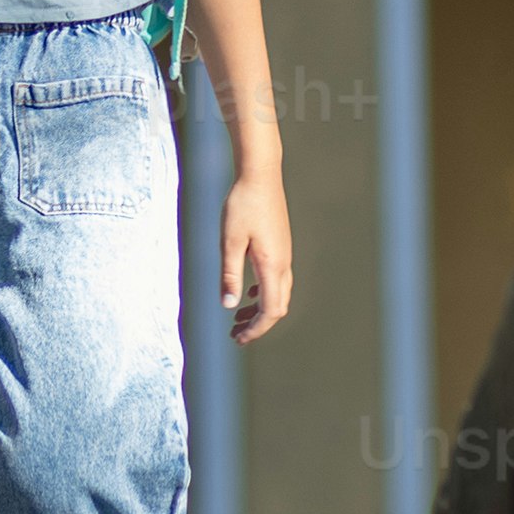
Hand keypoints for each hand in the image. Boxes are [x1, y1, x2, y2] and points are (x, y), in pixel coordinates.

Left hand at [224, 158, 293, 341]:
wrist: (261, 175)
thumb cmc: (242, 205)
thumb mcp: (229, 241)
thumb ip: (230, 274)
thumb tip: (228, 306)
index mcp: (272, 265)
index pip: (270, 311)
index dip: (256, 329)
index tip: (238, 339)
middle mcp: (283, 263)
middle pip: (277, 306)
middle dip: (258, 324)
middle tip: (235, 334)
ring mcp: (285, 254)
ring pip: (278, 294)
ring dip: (260, 309)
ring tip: (238, 318)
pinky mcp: (281, 246)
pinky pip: (277, 279)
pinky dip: (264, 293)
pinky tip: (247, 292)